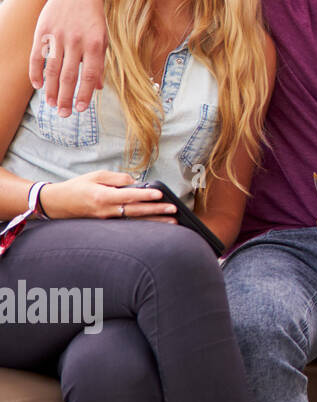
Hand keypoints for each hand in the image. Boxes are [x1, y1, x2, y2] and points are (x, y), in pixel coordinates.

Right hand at [28, 0, 105, 115]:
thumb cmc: (94, 15)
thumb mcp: (103, 36)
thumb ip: (100, 61)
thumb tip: (99, 87)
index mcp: (96, 44)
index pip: (90, 76)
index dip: (85, 94)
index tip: (82, 109)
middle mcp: (77, 42)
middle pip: (69, 77)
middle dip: (66, 99)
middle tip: (64, 115)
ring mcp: (58, 36)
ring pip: (52, 70)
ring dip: (51, 90)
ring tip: (52, 105)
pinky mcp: (43, 31)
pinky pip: (37, 57)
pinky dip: (36, 73)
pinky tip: (37, 86)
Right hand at [39, 171, 175, 220]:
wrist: (58, 203)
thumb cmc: (77, 187)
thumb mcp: (96, 176)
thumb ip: (117, 178)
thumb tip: (136, 182)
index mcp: (102, 197)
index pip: (128, 196)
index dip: (145, 195)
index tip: (160, 195)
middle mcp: (106, 210)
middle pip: (135, 211)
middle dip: (156, 211)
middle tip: (174, 210)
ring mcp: (107, 220)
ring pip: (135, 221)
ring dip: (154, 221)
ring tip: (172, 221)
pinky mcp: (108, 224)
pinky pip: (129, 224)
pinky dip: (144, 224)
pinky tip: (157, 225)